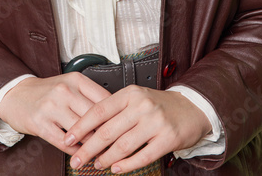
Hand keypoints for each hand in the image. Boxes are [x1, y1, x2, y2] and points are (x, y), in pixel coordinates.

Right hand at [0, 73, 111, 154]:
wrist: (16, 94)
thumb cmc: (47, 92)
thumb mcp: (70, 85)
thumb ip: (90, 96)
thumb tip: (115, 115)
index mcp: (76, 80)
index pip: (105, 99)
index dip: (116, 116)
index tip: (123, 128)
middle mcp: (64, 91)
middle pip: (95, 117)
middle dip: (106, 133)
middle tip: (116, 144)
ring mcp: (51, 107)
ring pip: (82, 132)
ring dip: (92, 145)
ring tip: (100, 152)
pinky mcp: (40, 124)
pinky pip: (64, 143)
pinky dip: (75, 151)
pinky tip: (80, 154)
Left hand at [64, 86, 211, 172]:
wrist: (192, 108)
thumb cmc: (158, 105)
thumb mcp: (135, 99)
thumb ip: (114, 111)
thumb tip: (87, 131)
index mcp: (129, 94)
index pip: (98, 110)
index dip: (81, 127)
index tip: (68, 139)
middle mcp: (141, 106)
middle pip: (107, 131)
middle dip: (88, 149)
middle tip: (76, 160)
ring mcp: (155, 122)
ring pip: (123, 146)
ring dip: (106, 159)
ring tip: (96, 165)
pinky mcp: (167, 138)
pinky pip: (142, 156)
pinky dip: (127, 165)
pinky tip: (117, 169)